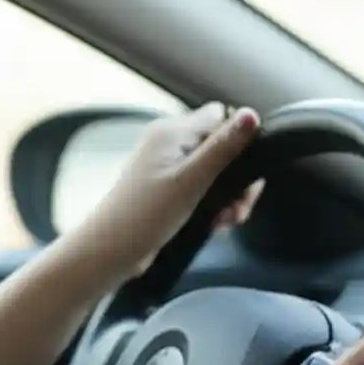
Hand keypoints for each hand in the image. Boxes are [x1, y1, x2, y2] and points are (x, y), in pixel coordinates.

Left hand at [78, 102, 262, 279]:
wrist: (112, 250)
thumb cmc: (147, 213)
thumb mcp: (191, 180)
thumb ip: (223, 147)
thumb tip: (251, 114)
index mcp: (173, 132)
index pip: (221, 117)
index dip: (241, 141)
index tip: (249, 173)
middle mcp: (171, 143)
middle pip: (223, 147)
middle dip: (239, 177)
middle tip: (241, 206)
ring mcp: (170, 166)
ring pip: (218, 171)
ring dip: (230, 195)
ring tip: (228, 219)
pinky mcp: (171, 188)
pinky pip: (206, 187)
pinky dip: (217, 204)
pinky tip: (217, 222)